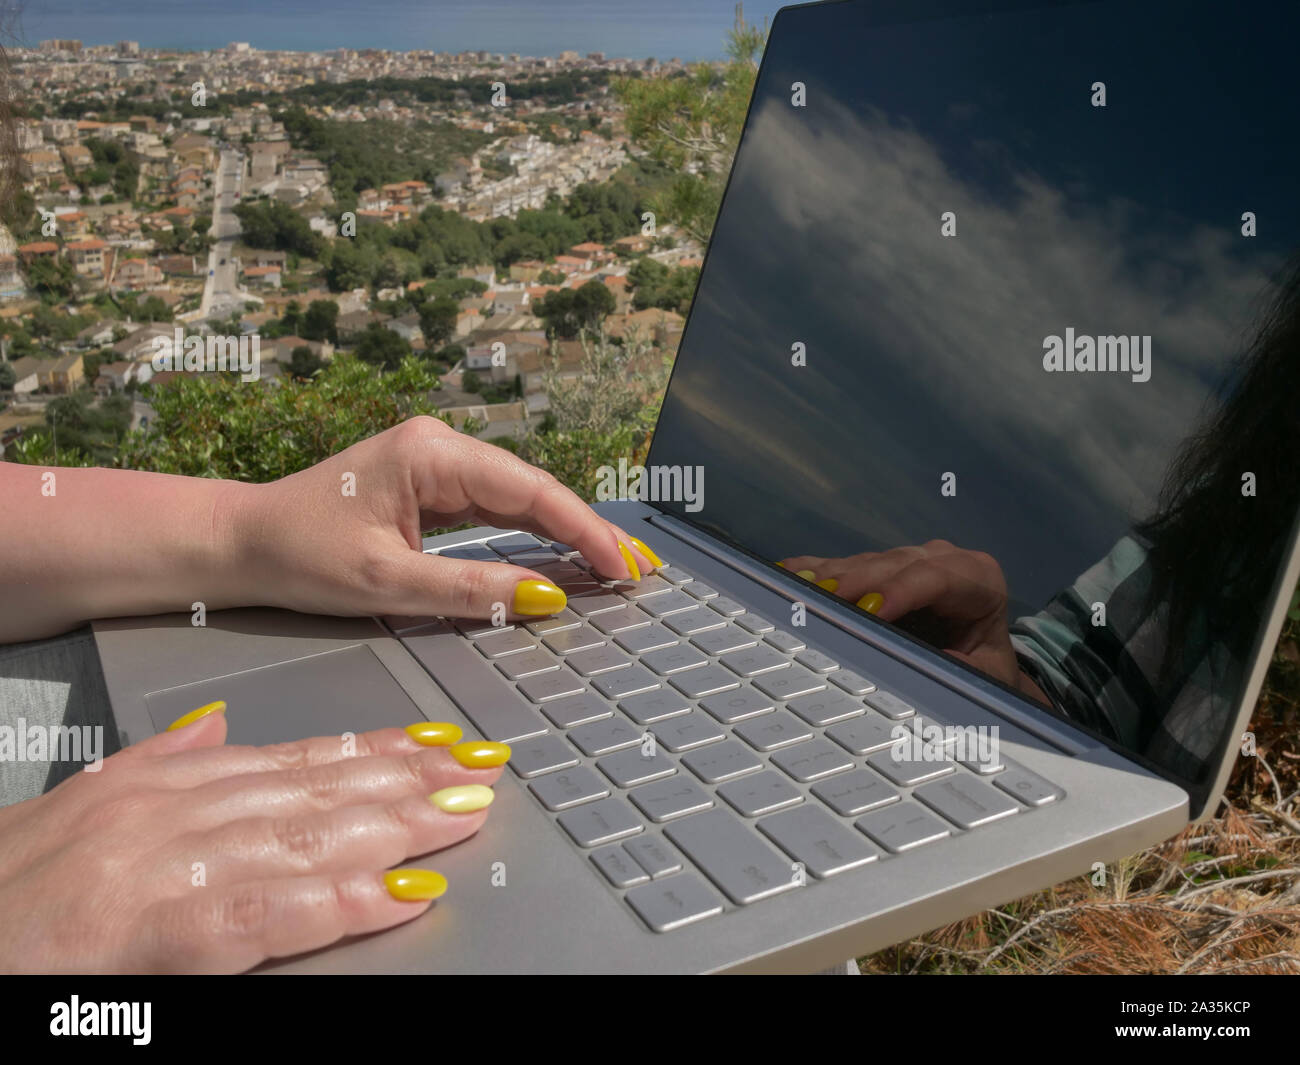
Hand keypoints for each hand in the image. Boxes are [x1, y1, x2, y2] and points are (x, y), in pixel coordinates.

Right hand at [0, 709, 506, 973]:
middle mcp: (177, 812)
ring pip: (305, 838)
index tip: (440, 746)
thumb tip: (213, 726)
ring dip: (393, 829)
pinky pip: (263, 913)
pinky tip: (392, 893)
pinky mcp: (154, 933)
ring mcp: (167, 868)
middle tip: (479, 774)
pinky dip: (333, 900)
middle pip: (316, 792)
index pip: (296, 760)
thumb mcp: (83, 804)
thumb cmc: (11, 887)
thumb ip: (157, 761)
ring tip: (460, 817)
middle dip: (406, 783)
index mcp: (169, 784)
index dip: (376, 753)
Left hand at [224, 416, 661, 620]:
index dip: (584, 530)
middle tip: (639, 570)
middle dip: (589, 530)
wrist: (240, 542)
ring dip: (567, 532)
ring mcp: (436, 465)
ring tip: (617, 565)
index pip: (530, 491)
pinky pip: (496, 509)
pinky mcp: (430, 487)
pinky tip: (566, 554)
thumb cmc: (298, 554)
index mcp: (432, 455)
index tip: (623, 568)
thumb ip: (471, 589)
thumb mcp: (385, 582)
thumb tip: (547, 598)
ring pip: (521, 499)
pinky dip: (533, 534)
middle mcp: (441, 448)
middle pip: (535, 489)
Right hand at [782, 540, 1024, 688]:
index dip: (905, 590)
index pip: (940, 578)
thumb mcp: (985, 675)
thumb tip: (927, 668)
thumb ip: (960, 669)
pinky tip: (784, 573)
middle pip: (895, 565)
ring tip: (797, 593)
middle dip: (858, 583)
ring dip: (829, 580)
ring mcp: (906, 558)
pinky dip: (811, 571)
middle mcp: (941, 559)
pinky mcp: (877, 567)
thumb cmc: (985, 665)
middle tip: (824, 603)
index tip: (875, 611)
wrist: (980, 655)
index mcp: (978, 578)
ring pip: (865, 564)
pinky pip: (841, 565)